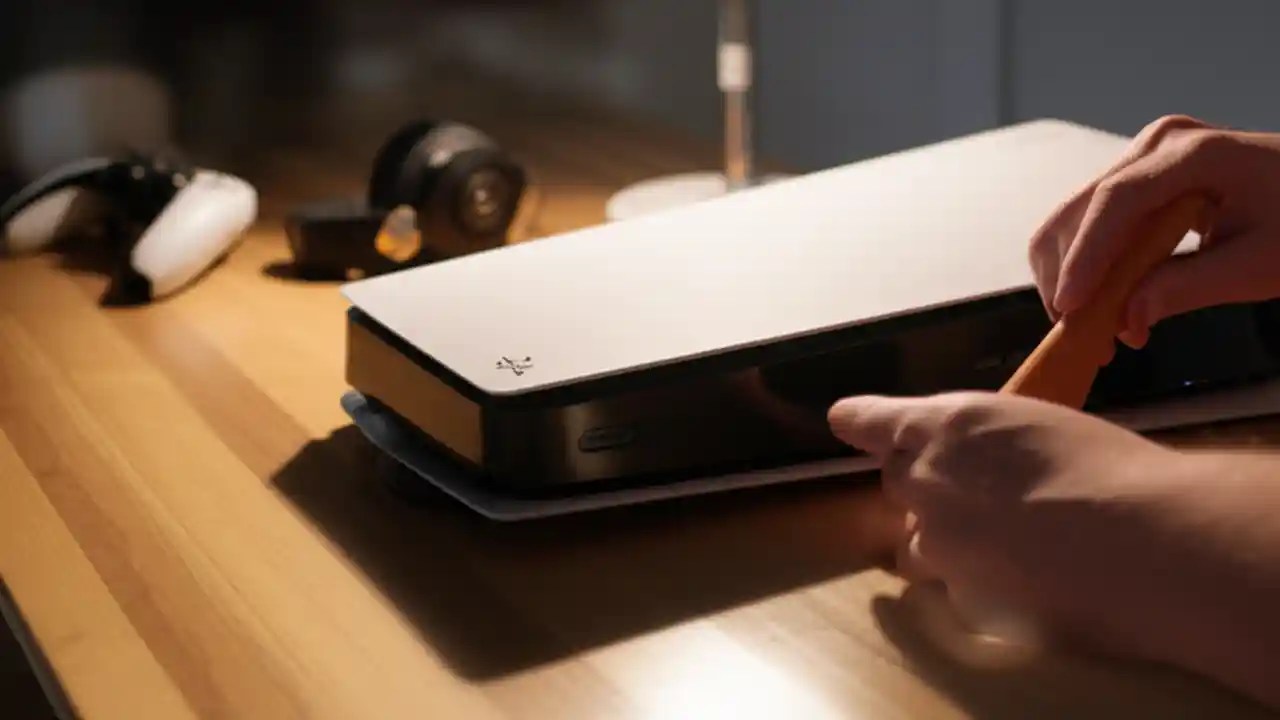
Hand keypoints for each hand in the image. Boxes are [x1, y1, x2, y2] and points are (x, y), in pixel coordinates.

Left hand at [828, 391, 1279, 707]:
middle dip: (927, 488)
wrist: (1144, 539)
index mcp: (947, 423)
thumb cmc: (1112, 469)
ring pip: (920, 542)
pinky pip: (955, 587)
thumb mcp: (1042, 427)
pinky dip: (981, 584)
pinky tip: (1029, 580)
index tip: (846, 422)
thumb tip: (989, 463)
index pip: (870, 420)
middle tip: (984, 495)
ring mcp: (938, 541)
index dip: (860, 422)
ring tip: (1010, 542)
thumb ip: (994, 444)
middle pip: (898, 483)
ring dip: (947, 541)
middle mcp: (927, 479)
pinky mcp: (959, 593)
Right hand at [1028, 114, 1279, 347]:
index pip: (1116, 200)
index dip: (1086, 255)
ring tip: (1095, 329)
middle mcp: (1155, 146)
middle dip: (1069, 276)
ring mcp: (1141, 161)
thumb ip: (1190, 287)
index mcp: (1194, 154)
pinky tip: (1101, 305)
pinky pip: (1088, 224)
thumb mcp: (1260, 265)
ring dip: (1068, 276)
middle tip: (1084, 337)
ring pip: (1071, 220)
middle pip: (1079, 209)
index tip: (1069, 306)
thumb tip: (1127, 320)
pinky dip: (1083, 268)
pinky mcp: (1134, 181)